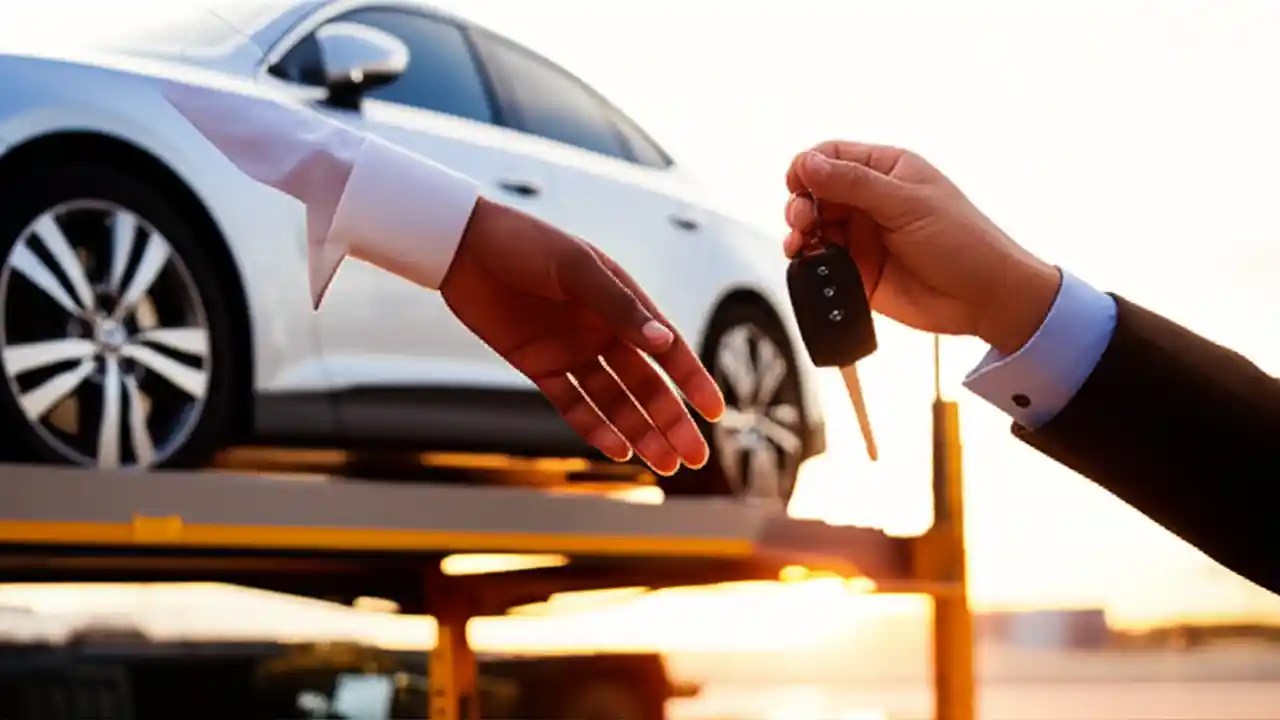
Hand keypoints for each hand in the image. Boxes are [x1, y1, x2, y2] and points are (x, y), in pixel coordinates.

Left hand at [441, 198, 724, 474]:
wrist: (462, 245)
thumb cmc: (525, 244)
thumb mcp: (577, 268)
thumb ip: (620, 307)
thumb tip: (665, 343)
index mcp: (622, 302)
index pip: (668, 348)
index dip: (693, 381)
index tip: (716, 412)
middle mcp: (603, 330)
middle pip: (646, 385)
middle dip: (671, 422)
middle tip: (694, 458)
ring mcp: (572, 350)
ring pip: (614, 401)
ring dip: (640, 432)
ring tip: (663, 466)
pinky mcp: (539, 365)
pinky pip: (572, 404)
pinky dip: (595, 427)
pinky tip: (618, 449)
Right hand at [784, 142, 1061, 354]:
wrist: (985, 298)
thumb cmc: (962, 242)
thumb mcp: (906, 203)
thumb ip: (853, 183)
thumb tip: (806, 163)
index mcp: (886, 171)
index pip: (831, 156)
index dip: (808, 168)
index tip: (797, 186)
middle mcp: (870, 201)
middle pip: (815, 193)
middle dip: (801, 204)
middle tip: (803, 220)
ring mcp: (863, 236)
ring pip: (813, 228)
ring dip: (799, 234)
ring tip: (801, 244)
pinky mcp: (859, 271)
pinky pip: (822, 263)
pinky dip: (808, 263)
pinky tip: (808, 264)